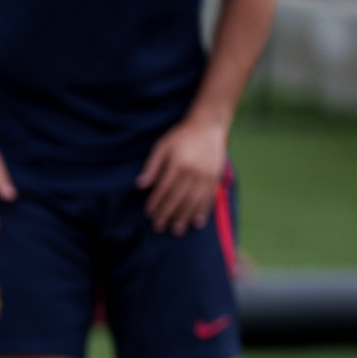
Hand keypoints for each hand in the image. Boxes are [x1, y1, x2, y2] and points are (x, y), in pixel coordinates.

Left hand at [136, 114, 228, 234]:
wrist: (208, 127)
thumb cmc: (181, 137)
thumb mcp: (162, 146)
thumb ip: (152, 166)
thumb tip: (140, 185)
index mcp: (179, 163)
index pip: (165, 188)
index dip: (156, 202)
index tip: (149, 213)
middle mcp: (194, 171)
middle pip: (179, 197)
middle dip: (168, 214)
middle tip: (158, 227)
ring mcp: (207, 176)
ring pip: (194, 201)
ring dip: (185, 217)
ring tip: (176, 230)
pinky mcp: (215, 178)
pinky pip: (209, 198)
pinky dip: (203, 211)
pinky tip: (197, 223)